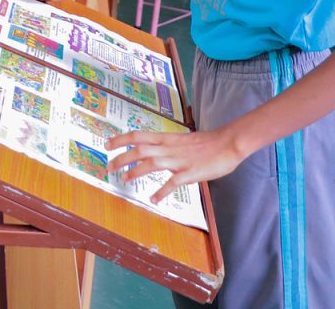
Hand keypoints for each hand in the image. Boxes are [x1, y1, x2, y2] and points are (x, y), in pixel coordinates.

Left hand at [105, 127, 246, 200]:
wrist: (227, 143)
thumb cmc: (206, 143)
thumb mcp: (181, 141)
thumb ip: (167, 147)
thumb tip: (155, 153)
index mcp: (167, 138)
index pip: (138, 135)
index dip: (121, 139)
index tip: (107, 145)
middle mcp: (169, 147)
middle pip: (139, 149)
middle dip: (121, 157)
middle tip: (109, 167)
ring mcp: (179, 160)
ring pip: (151, 162)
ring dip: (136, 170)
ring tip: (124, 179)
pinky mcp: (190, 172)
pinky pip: (173, 182)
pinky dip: (162, 190)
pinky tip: (154, 198)